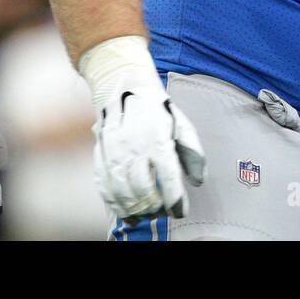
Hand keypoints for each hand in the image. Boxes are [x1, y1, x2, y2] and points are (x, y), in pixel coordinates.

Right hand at [80, 36, 205, 221]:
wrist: (122, 86)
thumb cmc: (157, 109)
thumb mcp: (182, 124)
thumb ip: (193, 153)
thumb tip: (199, 181)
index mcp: (158, 139)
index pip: (168, 178)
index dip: (175, 201)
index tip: (180, 211)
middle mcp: (135, 147)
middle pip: (144, 190)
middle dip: (156, 207)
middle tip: (163, 210)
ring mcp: (114, 153)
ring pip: (123, 193)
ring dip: (137, 209)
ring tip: (148, 213)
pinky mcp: (100, 156)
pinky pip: (105, 187)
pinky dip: (115, 204)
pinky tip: (127, 210)